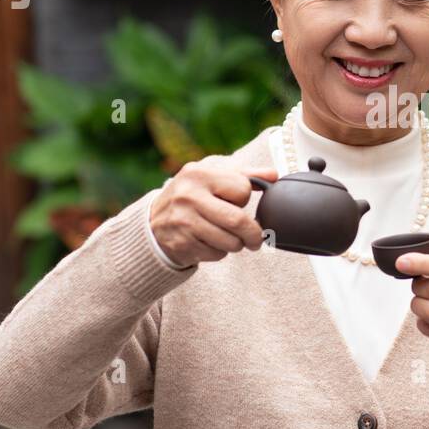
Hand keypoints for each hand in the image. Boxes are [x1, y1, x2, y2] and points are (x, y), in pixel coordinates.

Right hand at [149, 157, 277, 266]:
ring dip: (236, 243)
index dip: (244, 198)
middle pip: (238, 221)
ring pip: (231, 242)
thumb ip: (244, 173)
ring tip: (228, 236)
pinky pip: (217, 254)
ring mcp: (183, 222)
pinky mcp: (182, 244)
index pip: (242, 189)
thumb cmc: (192, 194)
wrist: (153, 221)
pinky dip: (220, 251)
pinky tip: (209, 241)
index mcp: (199, 174)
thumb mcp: (212, 174)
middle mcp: (188, 196)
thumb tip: (274, 175)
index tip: (237, 201)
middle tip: (256, 238)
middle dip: (253, 234)